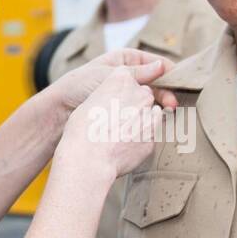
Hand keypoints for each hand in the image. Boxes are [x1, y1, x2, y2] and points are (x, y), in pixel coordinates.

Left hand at [47, 49, 179, 118]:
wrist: (61, 108)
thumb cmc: (81, 85)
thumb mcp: (110, 75)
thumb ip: (137, 73)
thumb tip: (161, 66)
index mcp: (127, 59)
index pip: (156, 62)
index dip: (169, 72)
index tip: (181, 81)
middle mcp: (131, 74)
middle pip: (157, 81)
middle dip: (167, 91)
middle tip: (173, 104)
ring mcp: (129, 92)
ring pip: (152, 96)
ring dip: (161, 103)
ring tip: (167, 112)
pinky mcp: (125, 108)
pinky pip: (143, 108)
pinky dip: (151, 113)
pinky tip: (157, 118)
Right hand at [58, 66, 167, 181]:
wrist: (89, 159)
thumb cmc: (83, 131)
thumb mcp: (89, 102)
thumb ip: (108, 96)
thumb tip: (112, 102)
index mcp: (122, 80)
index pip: (128, 79)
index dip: (120, 92)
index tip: (112, 102)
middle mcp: (140, 93)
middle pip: (143, 95)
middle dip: (134, 106)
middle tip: (116, 121)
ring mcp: (150, 114)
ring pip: (150, 114)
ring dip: (139, 122)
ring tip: (119, 135)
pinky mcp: (154, 135)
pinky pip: (150, 134)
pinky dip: (141, 139)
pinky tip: (125, 146)